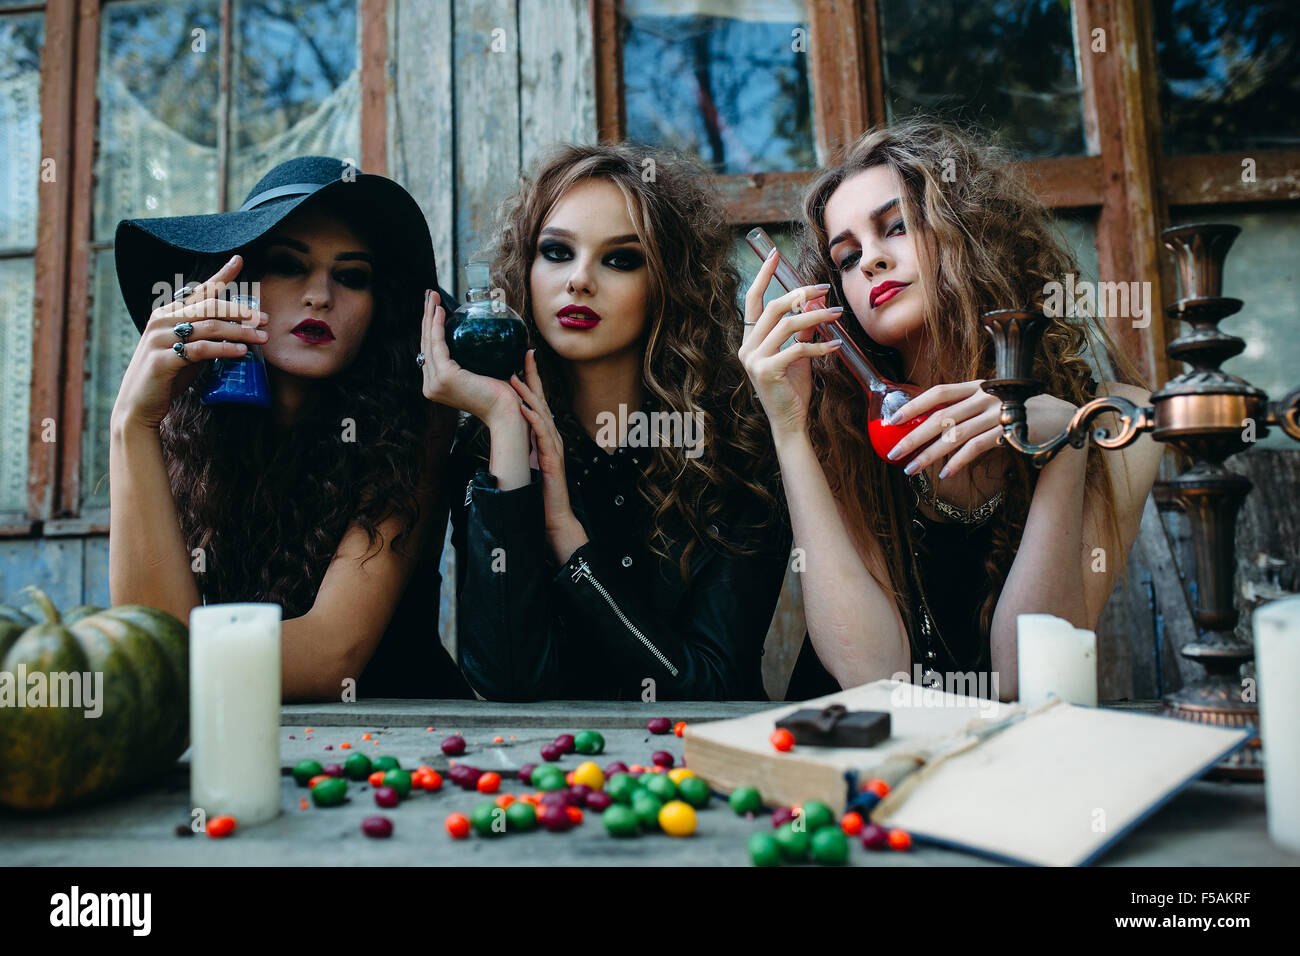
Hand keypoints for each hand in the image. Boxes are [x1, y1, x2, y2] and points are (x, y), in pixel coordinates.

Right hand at [110, 255, 268, 431]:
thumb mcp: (189, 351)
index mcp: (168, 314)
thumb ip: (205, 337)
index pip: (199, 291)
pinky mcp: (162, 360)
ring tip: (261, 338)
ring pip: (208, 327)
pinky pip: (200, 350)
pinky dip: (224, 349)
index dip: (220, 275)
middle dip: (240, 311)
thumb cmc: (168, 377)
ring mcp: (159, 339)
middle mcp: (161, 321)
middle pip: (209, 307)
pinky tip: (241, 352)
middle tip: (264, 318)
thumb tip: (238, 330)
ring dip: (239, 332)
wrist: (139, 406)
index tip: (239, 260)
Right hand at [419, 289, 520, 422]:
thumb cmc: (499, 394)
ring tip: (432, 297)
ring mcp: (435, 382)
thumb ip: (473, 359)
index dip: (429, 328)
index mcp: (437, 385)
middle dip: (426, 317)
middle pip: (425, 344)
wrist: (507, 411)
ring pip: (429, 341)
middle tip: (429, 296)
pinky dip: (437, 325)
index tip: (434, 309)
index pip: (430, 352)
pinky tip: (439, 311)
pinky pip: (438, 344)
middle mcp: (430, 385)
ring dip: (429, 316)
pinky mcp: (444, 377)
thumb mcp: (481, 373)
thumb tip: (482, 336)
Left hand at [510, 350, 587, 560]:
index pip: (536, 401)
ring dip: (530, 394)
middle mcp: (551, 436)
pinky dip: (534, 420)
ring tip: (517, 377)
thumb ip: (523, 442)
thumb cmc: (540, 491)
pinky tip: (525, 409)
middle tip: (526, 353)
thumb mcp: (528, 460)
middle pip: (543, 400)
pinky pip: (543, 435)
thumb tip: (509, 427)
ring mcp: (553, 446)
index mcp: (544, 435)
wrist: (553, 515)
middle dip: (534, 376)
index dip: (531, 379)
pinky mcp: (552, 459)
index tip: (523, 357)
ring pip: (542, 413)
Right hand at [738, 247, 843, 439]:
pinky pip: (796, 349)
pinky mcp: (766, 371)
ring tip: (837, 315)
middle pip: (772, 308)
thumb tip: (816, 302)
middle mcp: (746, 348)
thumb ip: (803, 329)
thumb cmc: (792, 388)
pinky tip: (834, 344)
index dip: (763, 276)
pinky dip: (818, 345)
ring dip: (815, 317)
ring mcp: (753, 360)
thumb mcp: (798, 353)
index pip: (753, 301)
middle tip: (824, 289)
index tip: (774, 255)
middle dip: (800, 294)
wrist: (789, 421)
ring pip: (786, 325)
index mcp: (749, 340)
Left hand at [885, 381, 1078, 477]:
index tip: (892, 419)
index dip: (914, 404)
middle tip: (894, 453)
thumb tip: (933, 426)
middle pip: (941, 417)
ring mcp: (996, 413)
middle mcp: (984, 396)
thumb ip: (966, 411)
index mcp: (977, 387)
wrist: (1061, 420)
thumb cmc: (1019, 414)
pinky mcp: (1008, 430)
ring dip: (930, 455)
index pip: (939, 392)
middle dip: (913, 437)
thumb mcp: (991, 405)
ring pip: (954, 435)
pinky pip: (976, 448)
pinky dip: (958, 461)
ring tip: (911, 469)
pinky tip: (945, 474)